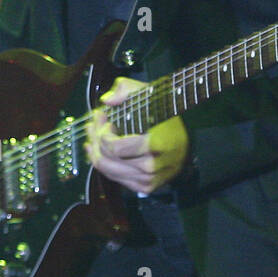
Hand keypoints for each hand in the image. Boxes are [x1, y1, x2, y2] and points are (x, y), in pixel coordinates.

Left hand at [86, 77, 189, 194]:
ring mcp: (148, 180)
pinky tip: (99, 152)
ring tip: (92, 136)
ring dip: (95, 152)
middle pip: (107, 160)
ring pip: (108, 171)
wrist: (185, 143)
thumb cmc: (165, 118)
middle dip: (95, 140)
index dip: (103, 132)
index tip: (104, 118)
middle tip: (93, 124)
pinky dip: (104, 165)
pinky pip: (115, 179)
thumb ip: (127, 89)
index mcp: (155, 144)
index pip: (115, 148)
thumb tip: (107, 100)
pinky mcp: (145, 187)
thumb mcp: (150, 95)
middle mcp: (151, 166)